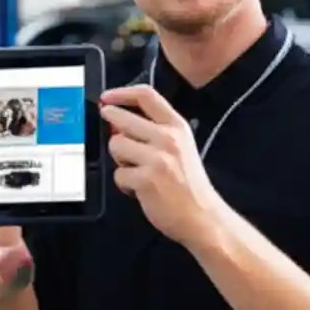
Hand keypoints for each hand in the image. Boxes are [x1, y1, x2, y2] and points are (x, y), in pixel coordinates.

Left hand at [99, 85, 228, 249]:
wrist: (203, 216)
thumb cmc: (188, 184)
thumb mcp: (181, 146)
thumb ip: (155, 131)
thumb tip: (119, 121)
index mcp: (177, 126)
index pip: (146, 95)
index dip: (121, 93)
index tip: (107, 98)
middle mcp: (168, 138)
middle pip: (122, 119)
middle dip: (112, 129)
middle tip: (116, 138)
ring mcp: (157, 158)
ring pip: (115, 145)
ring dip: (120, 159)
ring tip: (136, 170)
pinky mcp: (146, 179)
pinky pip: (118, 173)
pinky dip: (124, 183)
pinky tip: (139, 188)